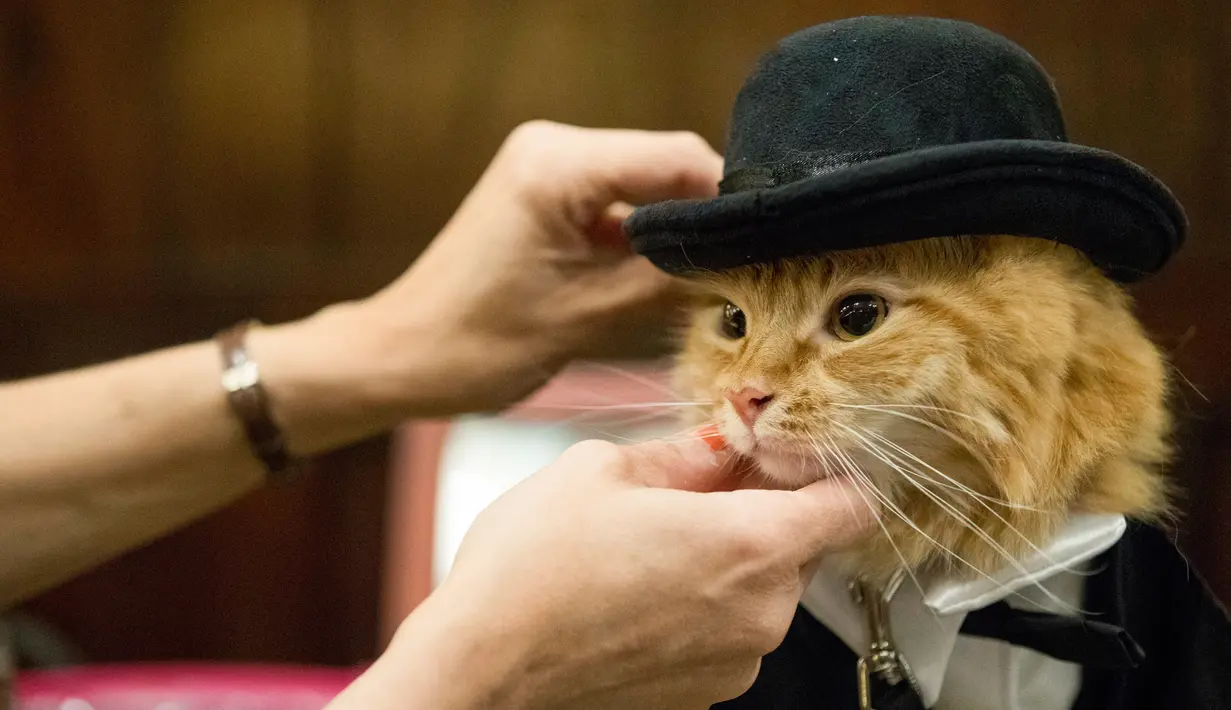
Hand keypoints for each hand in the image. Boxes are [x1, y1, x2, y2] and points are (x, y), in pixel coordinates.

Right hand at [331, 437, 875, 709]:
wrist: (481, 667)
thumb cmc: (530, 572)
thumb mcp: (602, 471)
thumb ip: (683, 454)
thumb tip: (720, 443)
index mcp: (751, 543)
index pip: (852, 506)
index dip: (826, 471)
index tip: (789, 458)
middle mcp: (760, 612)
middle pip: (802, 544)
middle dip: (762, 507)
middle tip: (699, 485)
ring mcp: (734, 661)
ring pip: (761, 590)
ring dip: (727, 558)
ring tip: (652, 539)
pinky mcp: (702, 694)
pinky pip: (728, 632)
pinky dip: (703, 604)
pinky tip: (640, 584)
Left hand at [360, 121, 722, 412]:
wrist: (404, 356)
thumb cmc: (476, 343)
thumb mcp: (588, 315)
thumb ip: (670, 282)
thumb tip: (741, 270)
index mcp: (557, 166)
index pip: (676, 158)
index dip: (728, 202)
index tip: (767, 250)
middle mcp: (551, 149)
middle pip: (665, 166)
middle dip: (706, 219)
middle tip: (748, 273)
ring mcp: (545, 167)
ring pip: (645, 187)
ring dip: (677, 232)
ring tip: (713, 283)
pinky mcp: (544, 194)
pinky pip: (616, 204)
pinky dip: (643, 239)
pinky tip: (666, 280)